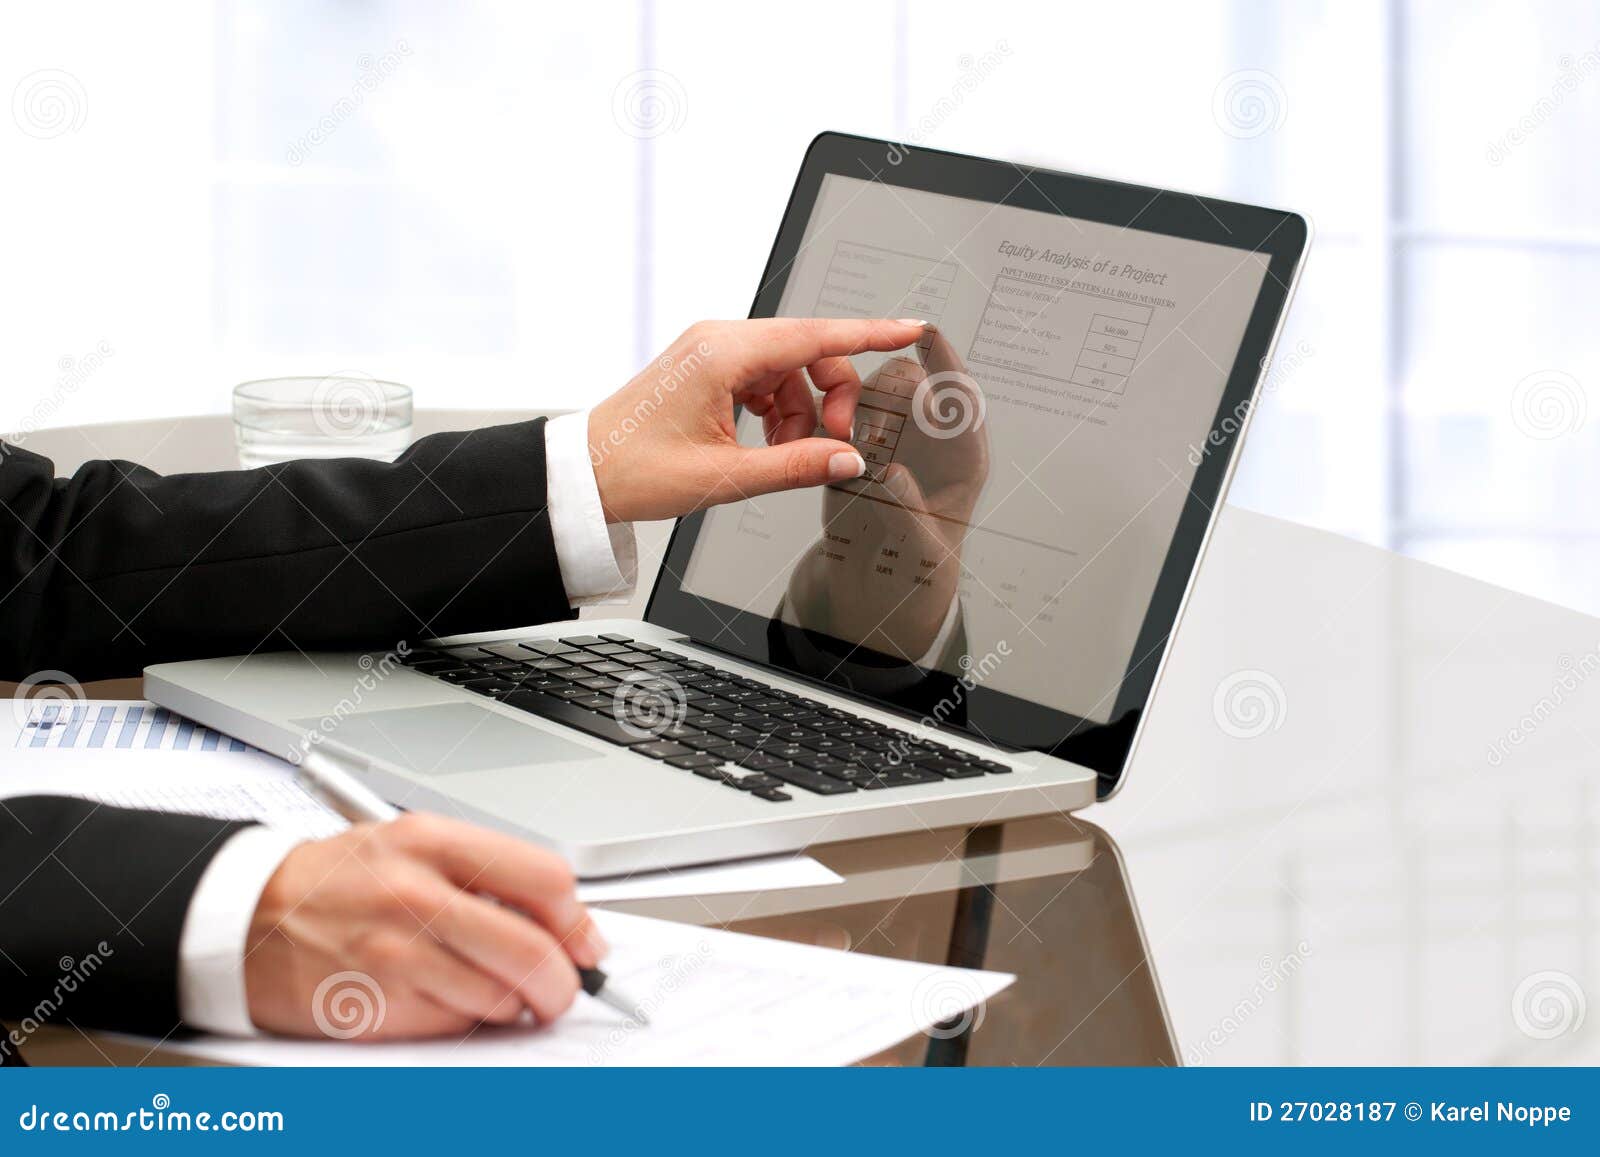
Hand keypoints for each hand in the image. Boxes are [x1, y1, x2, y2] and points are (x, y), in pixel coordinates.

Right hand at [243, 813, 605, 1038]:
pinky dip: (467, 1021)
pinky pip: (455, 1024)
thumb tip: (563, 922)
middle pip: (532, 950)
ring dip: (514, 1005)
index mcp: (433, 842)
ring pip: (500, 996)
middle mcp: (416, 893)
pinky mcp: (376, 1004)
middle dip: (562, 982)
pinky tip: (447, 999)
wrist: (245, 919)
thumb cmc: (336, 883)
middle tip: (562, 990)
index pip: (543, 878)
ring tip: (497, 991)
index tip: (585, 943)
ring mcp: (395, 952)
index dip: (577, 920)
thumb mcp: (412, 846)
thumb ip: (487, 874)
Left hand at [587, 317, 927, 522]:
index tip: (911, 328)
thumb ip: (797, 466)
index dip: (870, 333)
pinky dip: (779, 410)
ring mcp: (712, 351)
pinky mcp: (708, 367)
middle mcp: (718, 340)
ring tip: (784, 455)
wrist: (586, 473)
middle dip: (833, 397)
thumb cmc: (635, 469)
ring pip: (790, 369)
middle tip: (833, 445)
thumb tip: (848, 459)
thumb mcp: (725, 477)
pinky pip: (766, 378)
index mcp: (722, 353)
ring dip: (802, 412)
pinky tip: (768, 443)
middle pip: (809, 351)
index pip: (815, 334)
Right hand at [786, 335, 989, 658]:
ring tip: (850, 450)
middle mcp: (922, 437)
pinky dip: (825, 422)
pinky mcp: (848, 448)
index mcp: (959, 454)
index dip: (945, 363)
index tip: (927, 335)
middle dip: (889, 393)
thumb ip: (906, 511)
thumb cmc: (913, 566)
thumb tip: (887, 473)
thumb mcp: (918, 548)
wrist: (876, 585)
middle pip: (908, 382)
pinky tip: (824, 446)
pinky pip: (835, 416)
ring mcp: (884, 439)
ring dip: (854, 408)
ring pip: (867, 393)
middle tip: (870, 434)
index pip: (959, 397)